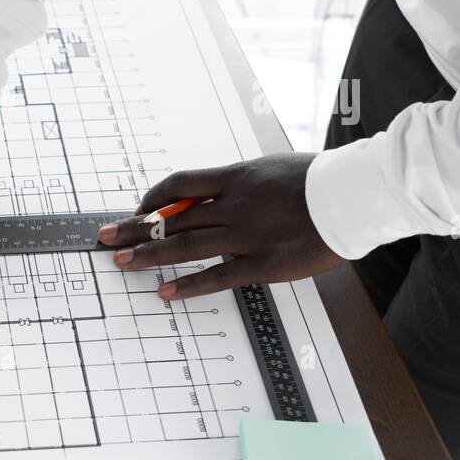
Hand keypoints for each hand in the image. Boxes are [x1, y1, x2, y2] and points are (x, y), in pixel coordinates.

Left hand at [97, 152, 344, 299]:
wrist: (356, 193)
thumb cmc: (323, 178)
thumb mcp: (274, 168)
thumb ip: (245, 184)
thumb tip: (223, 192)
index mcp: (235, 177)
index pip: (179, 184)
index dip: (153, 197)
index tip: (137, 209)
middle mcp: (232, 205)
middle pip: (171, 217)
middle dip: (134, 229)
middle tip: (103, 238)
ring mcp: (244, 235)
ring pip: (184, 245)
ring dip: (148, 254)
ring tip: (120, 262)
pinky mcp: (261, 263)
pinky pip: (216, 276)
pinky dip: (186, 285)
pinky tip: (163, 292)